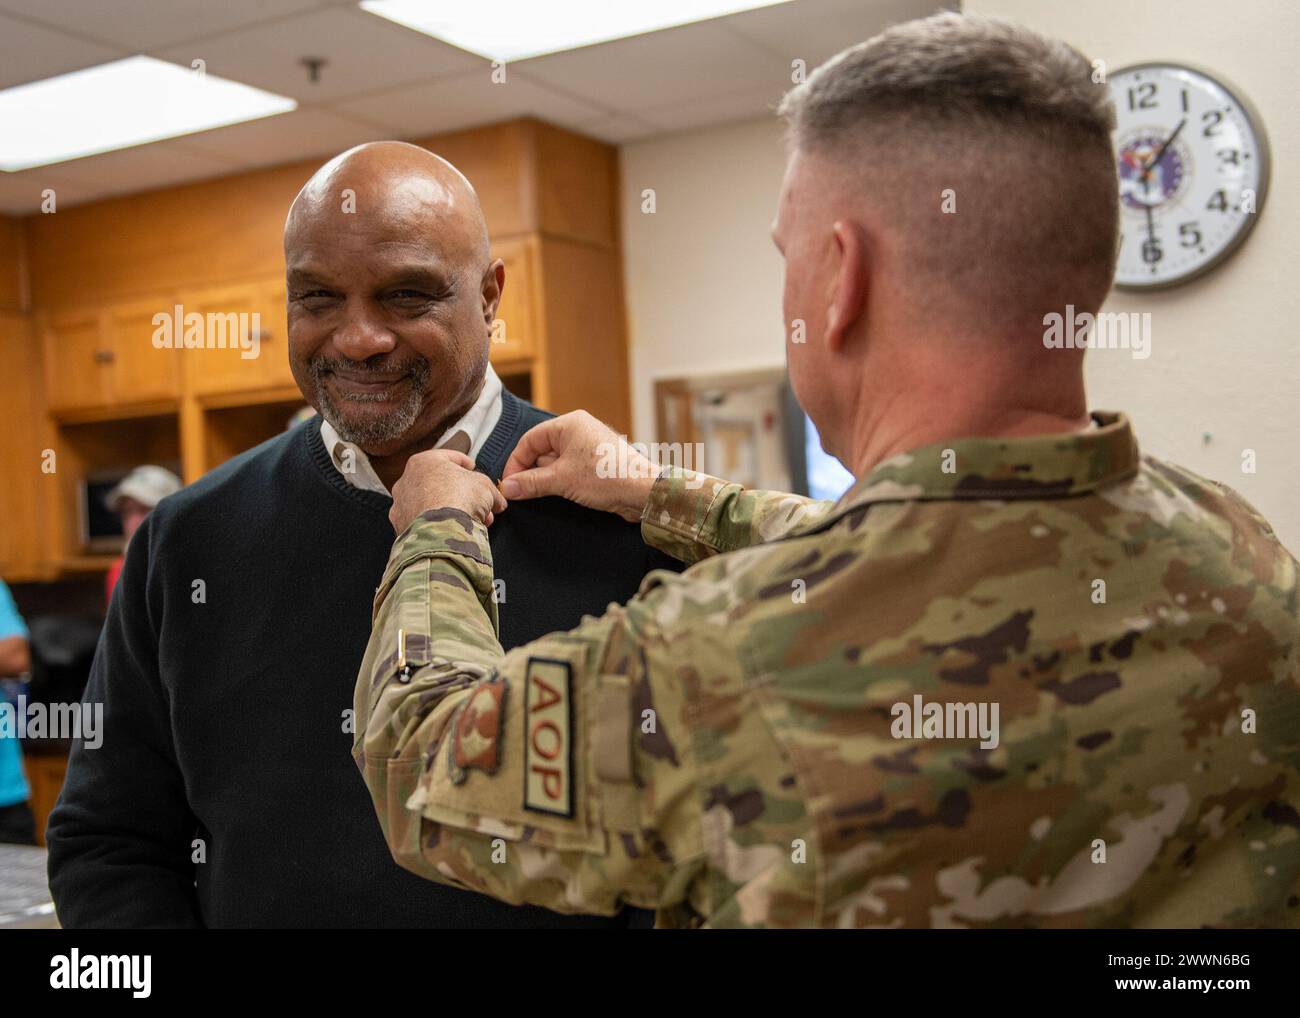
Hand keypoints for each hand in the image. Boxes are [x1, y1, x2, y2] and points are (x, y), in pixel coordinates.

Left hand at [389, 449, 506, 533]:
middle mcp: (407, 481)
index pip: (448, 457)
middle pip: (440, 483)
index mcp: (423, 461)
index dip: (465, 462)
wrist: (441, 531)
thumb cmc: (457, 500)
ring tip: (473, 520)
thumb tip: (497, 501)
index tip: (472, 468)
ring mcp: (402, 505)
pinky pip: (425, 523)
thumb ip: (491, 490)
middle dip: (462, 493)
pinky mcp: (402, 526)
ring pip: (432, 505)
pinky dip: (440, 525)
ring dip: (453, 511)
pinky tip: (456, 531)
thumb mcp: (485, 486)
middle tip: (478, 502)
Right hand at [499, 411, 659, 522]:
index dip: (516, 462)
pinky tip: (554, 494)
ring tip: (535, 496)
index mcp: (569, 424)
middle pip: (541, 450)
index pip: (530, 440)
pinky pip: (568, 470)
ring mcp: (587, 447)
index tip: (508, 484)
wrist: (643, 492)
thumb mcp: (562, 480)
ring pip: (554, 462)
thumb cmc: (607, 477)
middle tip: (519, 493)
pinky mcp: (594, 464)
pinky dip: (559, 481)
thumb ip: (531, 483)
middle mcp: (578, 431)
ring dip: (544, 479)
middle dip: (530, 472)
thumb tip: (508, 488)